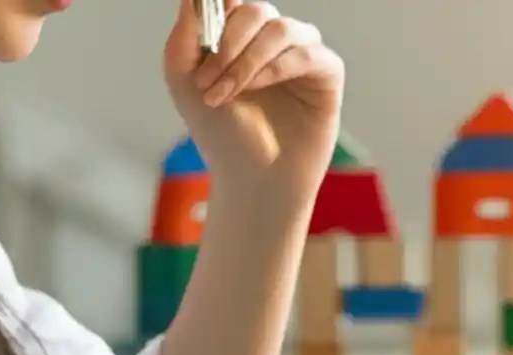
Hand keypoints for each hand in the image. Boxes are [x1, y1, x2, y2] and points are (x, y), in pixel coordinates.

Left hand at [164, 0, 343, 193]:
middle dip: (227, 42)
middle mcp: (273, 41)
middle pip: (256, 11)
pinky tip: (255, 90)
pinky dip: (275, 68)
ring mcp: (302, 55)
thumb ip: (185, 35)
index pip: (233, 3)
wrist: (251, 179)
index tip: (200, 44)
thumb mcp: (185, 81)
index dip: (216, 14)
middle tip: (206, 79)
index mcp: (242, 36)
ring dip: (247, 59)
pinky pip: (307, 53)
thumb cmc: (221, 134)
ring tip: (224, 93)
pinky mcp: (327, 75)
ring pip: (280, 29)